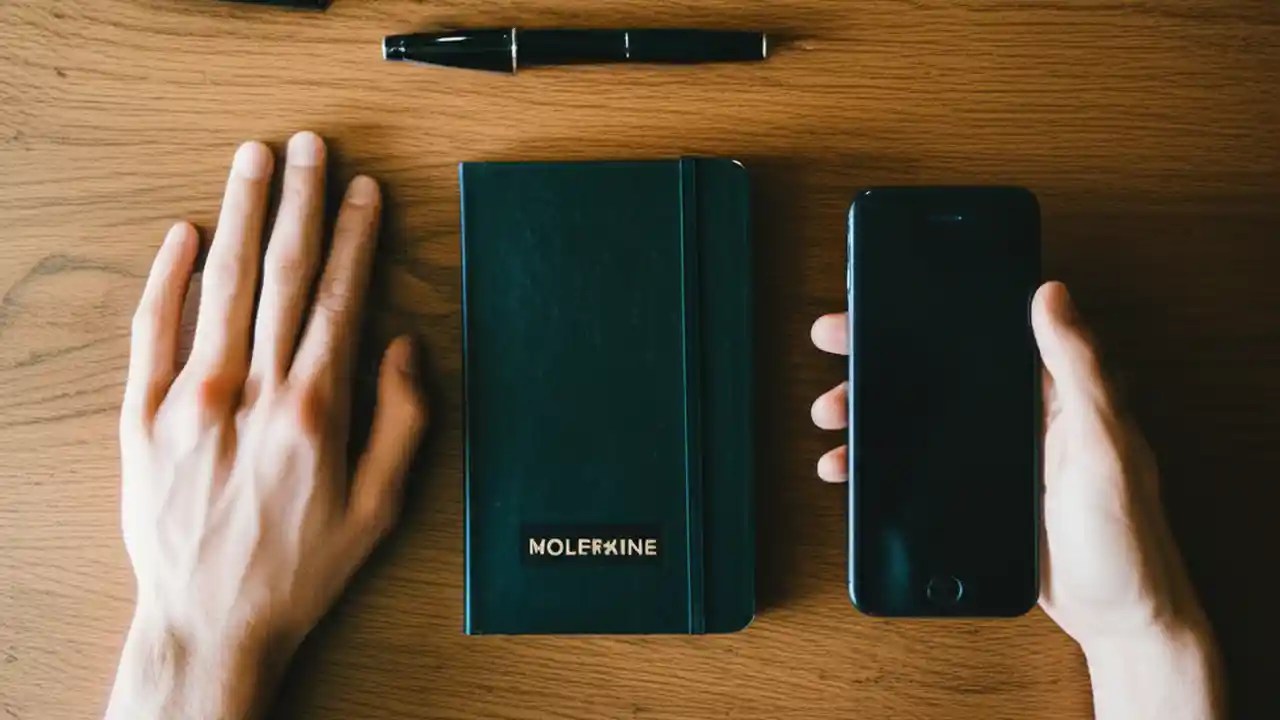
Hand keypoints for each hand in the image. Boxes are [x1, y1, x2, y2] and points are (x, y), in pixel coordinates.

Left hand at [107, 132, 427, 719]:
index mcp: (314, 411)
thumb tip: (403, 345)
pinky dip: (166, 278)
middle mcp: (251, 393)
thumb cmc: (302, 568)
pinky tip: (183, 234)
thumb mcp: (380, 507)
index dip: (357, 238)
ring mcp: (190, 400)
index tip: (364, 190)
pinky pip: (152, 332)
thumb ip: (401, 421)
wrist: (210, 620)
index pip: (340, 300)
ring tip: (254, 160)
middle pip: (282, 276)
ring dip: (240, 215)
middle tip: (309, 146)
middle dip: (300, 203)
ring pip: (219, 286)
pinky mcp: (141, 418)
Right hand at [810, 281, 1222, 718]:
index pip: (985, 337)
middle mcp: (1021, 420)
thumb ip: (1080, 371)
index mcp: (1056, 396)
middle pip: (938, 375)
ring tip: (833, 414)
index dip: (933, 315)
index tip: (885, 302)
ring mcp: (994, 461)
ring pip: (918, 422)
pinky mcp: (976, 499)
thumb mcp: (1107, 446)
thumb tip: (1051, 294)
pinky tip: (850, 470)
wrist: (1118, 619)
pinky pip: (916, 471)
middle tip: (835, 344)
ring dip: (872, 413)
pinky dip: (879, 467)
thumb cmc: (1128, 535)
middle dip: (882, 359)